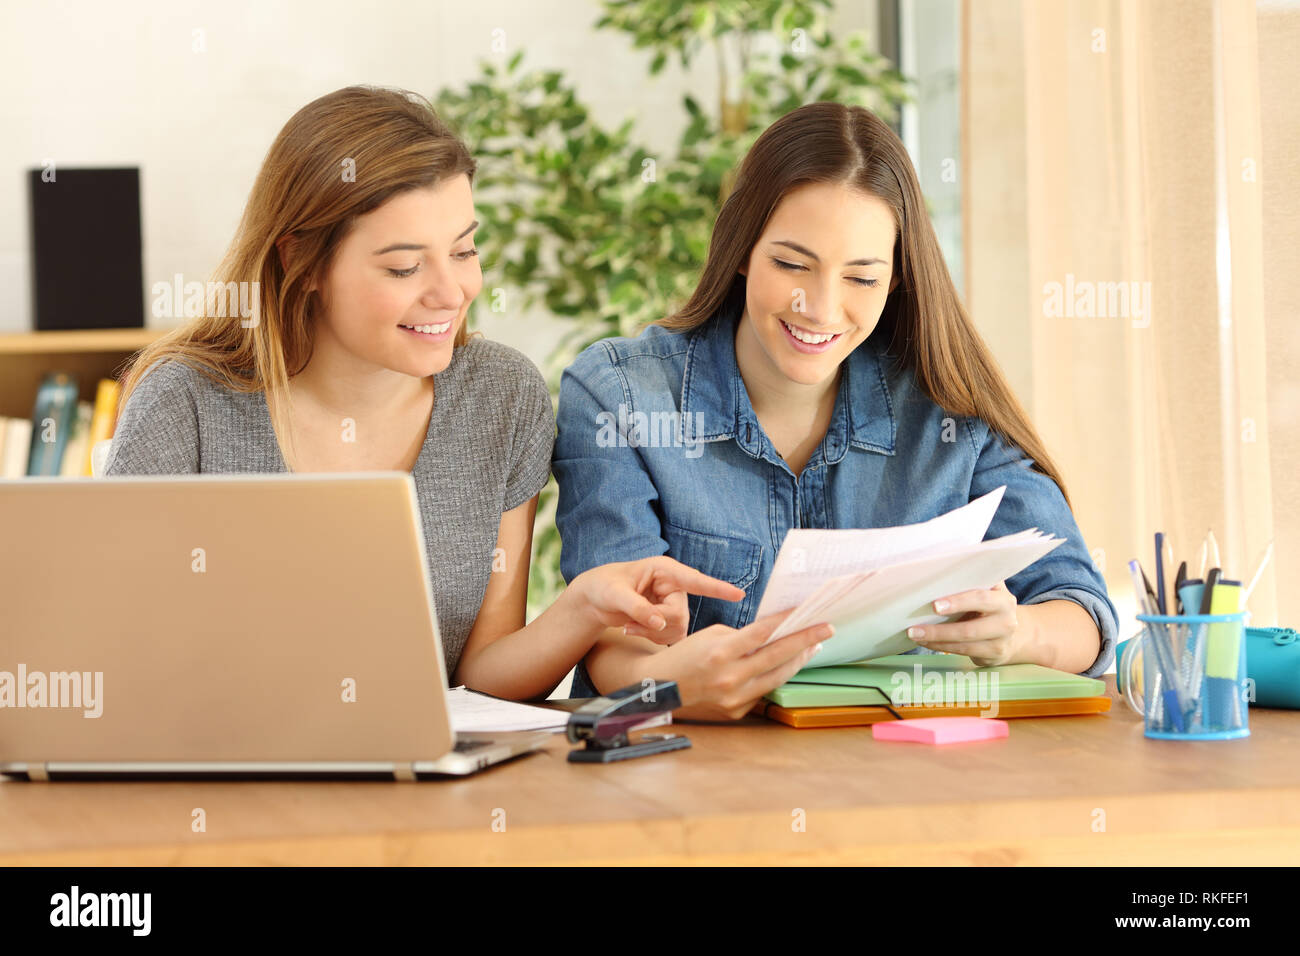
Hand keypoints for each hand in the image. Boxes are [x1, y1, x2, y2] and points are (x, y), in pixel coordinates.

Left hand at [571, 556, 743, 645]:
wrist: (594, 599)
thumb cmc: (603, 586)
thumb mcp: (615, 594)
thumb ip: (638, 608)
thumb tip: (659, 622)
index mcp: (665, 571)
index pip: (695, 580)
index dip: (717, 588)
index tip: (739, 594)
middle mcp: (673, 587)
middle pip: (680, 615)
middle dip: (654, 624)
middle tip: (629, 623)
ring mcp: (673, 604)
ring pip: (677, 629)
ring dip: (651, 633)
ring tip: (628, 625)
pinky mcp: (669, 620)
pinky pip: (672, 638)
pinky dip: (651, 638)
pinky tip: (633, 630)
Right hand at [649, 611, 832, 720]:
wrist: (659, 688)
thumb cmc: (686, 655)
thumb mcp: (711, 636)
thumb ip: (742, 637)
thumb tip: (774, 635)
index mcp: (721, 652)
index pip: (763, 633)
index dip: (788, 621)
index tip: (808, 612)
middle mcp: (730, 677)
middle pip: (778, 656)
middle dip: (806, 640)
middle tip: (827, 628)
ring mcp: (735, 697)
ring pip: (777, 677)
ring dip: (798, 660)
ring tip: (812, 646)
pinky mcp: (736, 711)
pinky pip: (763, 691)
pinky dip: (775, 676)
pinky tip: (786, 664)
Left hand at [907, 580, 1029, 665]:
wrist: (1013, 634)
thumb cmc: (988, 606)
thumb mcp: (987, 592)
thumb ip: (969, 584)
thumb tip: (932, 578)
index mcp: (1003, 598)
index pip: (980, 598)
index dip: (958, 602)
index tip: (934, 605)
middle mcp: (1006, 619)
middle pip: (970, 629)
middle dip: (939, 630)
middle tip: (913, 628)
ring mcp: (1002, 640)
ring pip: (964, 643)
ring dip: (936, 640)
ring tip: (914, 635)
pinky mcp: (994, 655)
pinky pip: (964, 652)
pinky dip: (941, 647)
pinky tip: (926, 642)